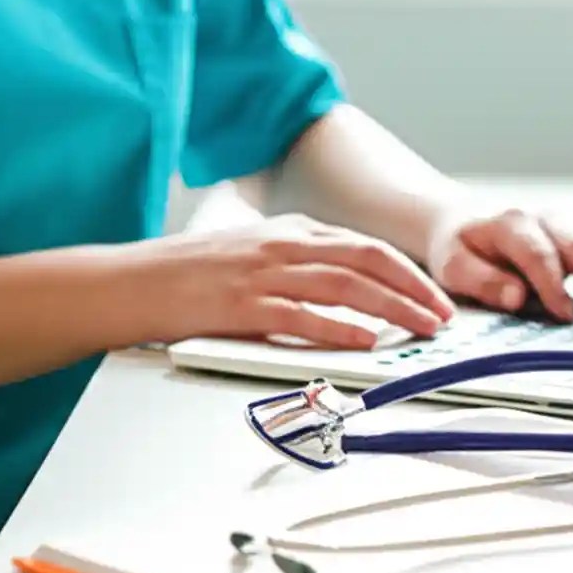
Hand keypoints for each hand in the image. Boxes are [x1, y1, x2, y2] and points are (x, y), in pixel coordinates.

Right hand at [153, 214, 455, 348]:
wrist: (129, 282)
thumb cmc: (186, 275)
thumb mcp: (251, 254)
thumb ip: (296, 264)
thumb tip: (345, 292)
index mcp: (288, 230)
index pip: (364, 246)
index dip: (408, 272)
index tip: (434, 296)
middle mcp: (281, 244)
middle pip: (366, 260)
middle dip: (414, 288)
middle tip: (443, 315)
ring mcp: (261, 273)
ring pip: (345, 285)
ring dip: (392, 307)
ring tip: (422, 329)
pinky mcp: (240, 305)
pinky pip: (300, 315)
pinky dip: (338, 327)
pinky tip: (365, 341)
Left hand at [426, 208, 572, 323]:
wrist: (461, 220)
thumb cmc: (458, 248)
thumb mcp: (454, 266)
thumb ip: (482, 281)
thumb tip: (517, 297)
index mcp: (509, 223)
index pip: (538, 253)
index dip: (553, 285)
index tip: (564, 314)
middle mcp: (542, 217)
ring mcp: (564, 223)